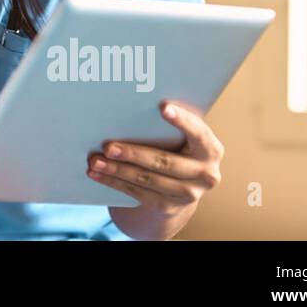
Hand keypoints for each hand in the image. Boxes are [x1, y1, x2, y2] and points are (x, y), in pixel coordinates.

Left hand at [86, 100, 223, 239]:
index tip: (163, 107)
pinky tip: (97, 173)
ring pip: (147, 180)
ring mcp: (188, 194)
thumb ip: (172, 122)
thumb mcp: (183, 135)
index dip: (182, 121)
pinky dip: (115, 182)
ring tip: (95, 160)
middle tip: (108, 146)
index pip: (198, 133)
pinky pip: (138, 193)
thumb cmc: (177, 146)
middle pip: (165, 162)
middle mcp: (205, 174)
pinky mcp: (169, 207)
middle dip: (133, 154)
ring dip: (117, 170)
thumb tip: (134, 99)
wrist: (183, 184)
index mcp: (211, 149)